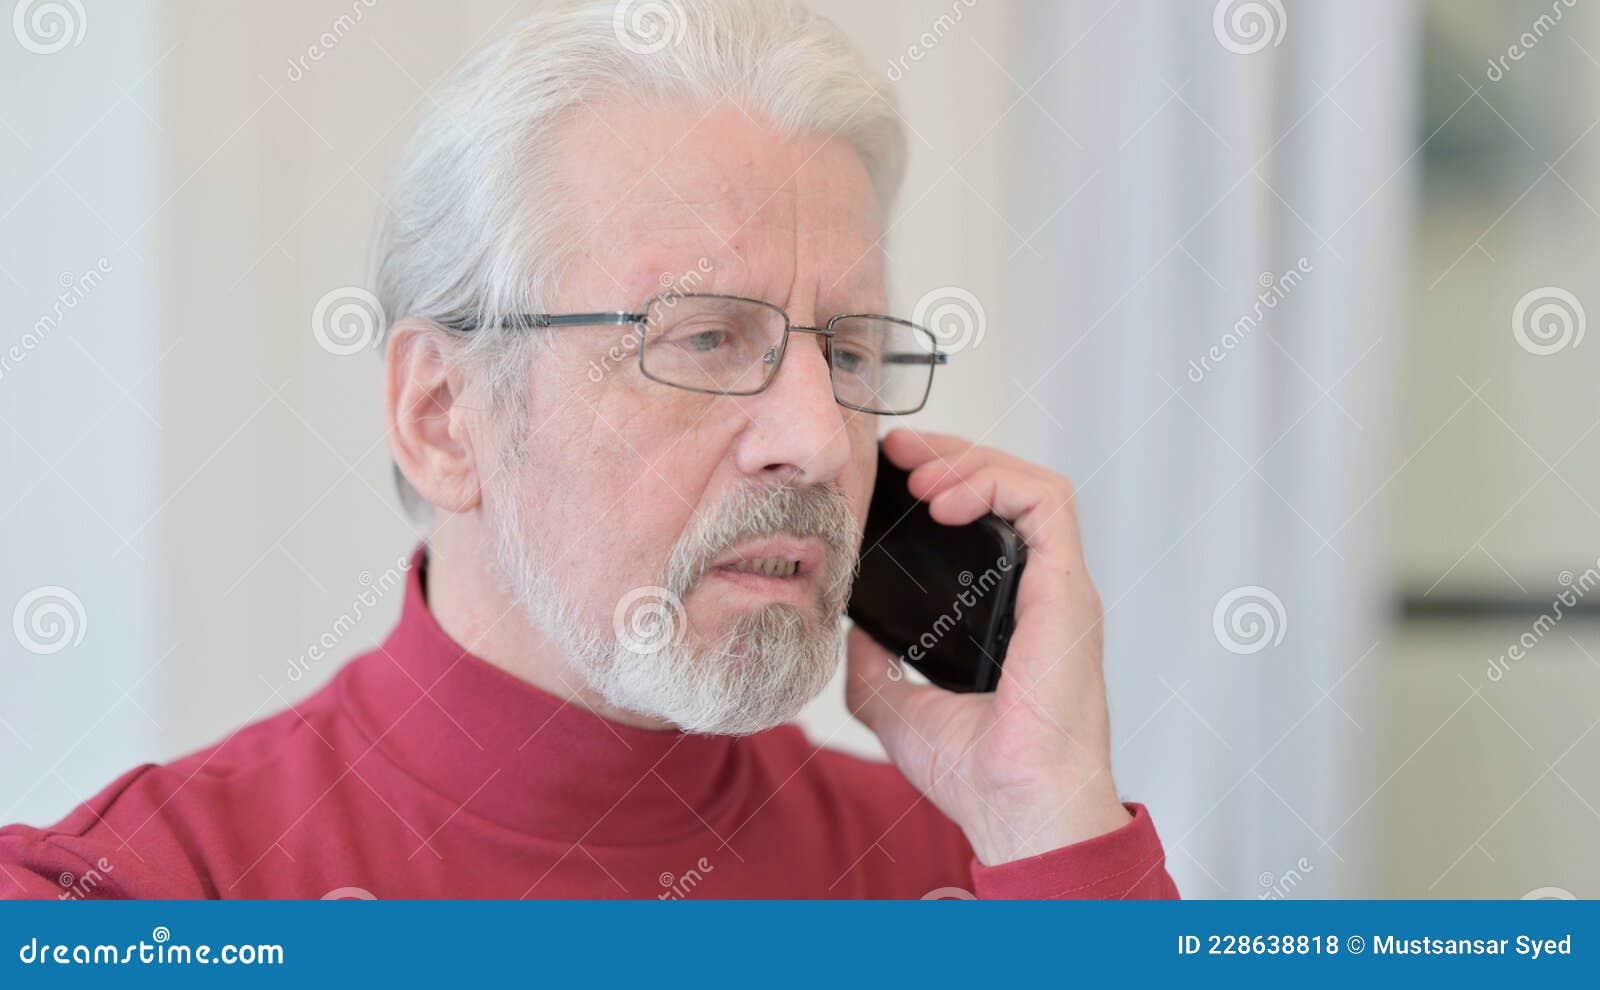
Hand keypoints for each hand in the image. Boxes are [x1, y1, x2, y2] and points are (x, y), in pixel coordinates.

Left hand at [846, 428, 1131, 865]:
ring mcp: (1059, 587)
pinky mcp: (1068, 587)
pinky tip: (945, 499)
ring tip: (919, 476)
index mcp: (1010, 613)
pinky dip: (997, 483)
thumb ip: (875, 664)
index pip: (988, 519)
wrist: (1015, 807)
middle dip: (950, 455)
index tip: (890, 472)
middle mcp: (1041, 592)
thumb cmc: (976, 774)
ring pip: (1032, 482)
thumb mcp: (897, 706)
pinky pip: (1048, 502)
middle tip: (896, 451)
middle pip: (1007, 489)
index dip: (943, 481)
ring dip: (971, 462)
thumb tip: (851, 628)